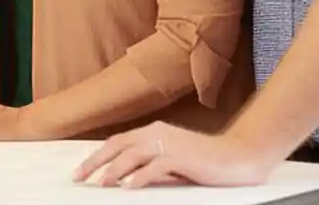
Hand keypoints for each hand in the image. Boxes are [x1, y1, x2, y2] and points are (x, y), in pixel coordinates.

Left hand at [73, 122, 278, 188]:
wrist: (237, 157)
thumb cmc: (204, 162)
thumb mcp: (171, 162)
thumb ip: (149, 165)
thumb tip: (124, 178)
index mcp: (153, 132)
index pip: (117, 142)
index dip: (97, 156)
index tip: (81, 171)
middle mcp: (158, 133)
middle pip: (118, 145)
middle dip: (96, 162)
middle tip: (80, 177)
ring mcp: (170, 143)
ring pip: (132, 154)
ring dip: (114, 170)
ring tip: (102, 183)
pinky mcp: (182, 156)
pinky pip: (155, 166)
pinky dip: (140, 176)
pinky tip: (130, 187)